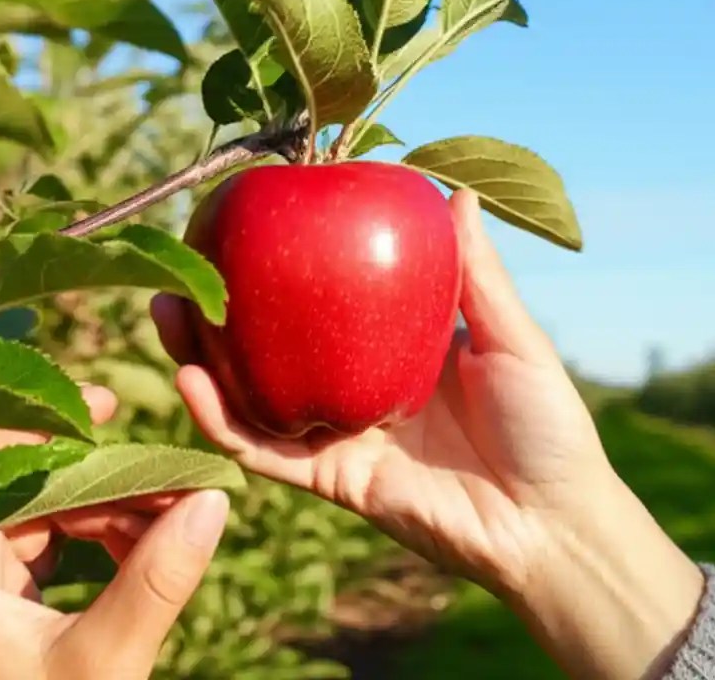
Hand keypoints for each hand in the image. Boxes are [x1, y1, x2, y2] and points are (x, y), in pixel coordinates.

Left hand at [0, 386, 229, 679]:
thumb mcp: (105, 662)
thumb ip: (157, 579)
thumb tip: (216, 501)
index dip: (32, 415)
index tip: (102, 405)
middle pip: (16, 478)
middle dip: (97, 471)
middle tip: (164, 467)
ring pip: (38, 510)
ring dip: (107, 507)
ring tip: (173, 518)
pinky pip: (45, 545)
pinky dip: (96, 540)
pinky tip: (146, 548)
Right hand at [155, 190, 704, 678]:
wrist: (551, 522)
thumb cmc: (547, 426)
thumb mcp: (511, 337)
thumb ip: (477, 274)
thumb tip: (456, 191)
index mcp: (401, 352)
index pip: (334, 301)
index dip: (294, 267)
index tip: (255, 220)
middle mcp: (361, 390)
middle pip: (278, 346)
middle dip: (227, 310)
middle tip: (183, 265)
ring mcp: (343, 436)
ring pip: (255, 397)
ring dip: (203, 359)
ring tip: (163, 312)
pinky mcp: (334, 481)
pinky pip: (267, 451)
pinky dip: (223, 421)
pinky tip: (190, 381)